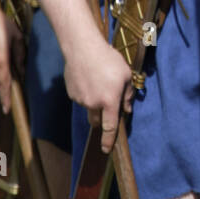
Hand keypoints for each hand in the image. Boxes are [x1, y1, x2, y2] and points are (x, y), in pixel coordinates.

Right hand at [64, 38, 133, 153]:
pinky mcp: (71, 93)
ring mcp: (80, 99)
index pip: (110, 127)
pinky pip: (81, 98)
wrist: (83, 48)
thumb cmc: (108, 59)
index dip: (109, 140)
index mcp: (109, 101)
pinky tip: (88, 78)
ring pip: (89, 108)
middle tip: (108, 105)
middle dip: (103, 119)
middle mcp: (93, 104)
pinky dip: (86, 93)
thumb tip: (127, 110)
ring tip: (99, 81)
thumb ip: (127, 95)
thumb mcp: (126, 75)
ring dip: (95, 102)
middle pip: (97, 121)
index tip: (107, 150)